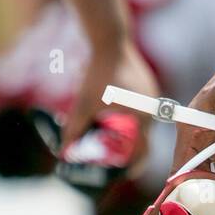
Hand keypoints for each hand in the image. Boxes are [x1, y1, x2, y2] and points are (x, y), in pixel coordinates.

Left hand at [65, 36, 158, 168]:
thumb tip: (64, 151)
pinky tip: (111, 118)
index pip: (143, 153)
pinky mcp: (146, 90)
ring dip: (126, 136)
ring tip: (107, 139)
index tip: (120, 174)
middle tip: (109, 159)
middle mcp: (150, 110)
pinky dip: (127, 121)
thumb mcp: (83, 105)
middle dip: (126, 152)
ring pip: (140, 126)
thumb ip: (74, 130)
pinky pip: (139, 112)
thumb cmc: (98, 73)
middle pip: (142, 141)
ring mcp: (150, 98)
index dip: (132, 167)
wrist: (110, 40)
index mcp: (141, 117)